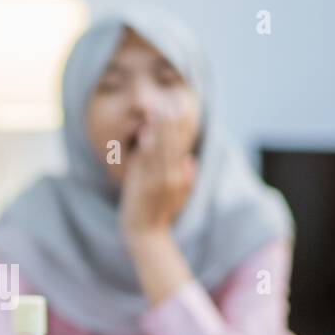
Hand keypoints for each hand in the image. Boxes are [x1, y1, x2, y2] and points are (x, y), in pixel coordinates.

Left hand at [118, 97, 199, 239]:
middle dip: (171, 122)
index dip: (179, 126)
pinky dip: (147, 147)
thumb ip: (186, 178)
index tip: (178, 107)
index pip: (180, 146)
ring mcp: (157, 181)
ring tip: (157, 108)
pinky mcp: (144, 186)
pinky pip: (146, 163)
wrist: (145, 234)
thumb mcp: (178, 195)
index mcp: (180, 177)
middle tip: (169, 100)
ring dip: (159, 129)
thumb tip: (190, 159)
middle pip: (172, 144)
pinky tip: (146, 132)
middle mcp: (172, 177)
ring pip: (160, 150)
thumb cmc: (161, 214)